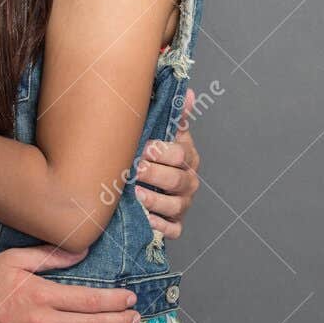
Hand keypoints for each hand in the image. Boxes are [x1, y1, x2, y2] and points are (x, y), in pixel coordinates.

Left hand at [133, 86, 202, 238]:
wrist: (144, 179)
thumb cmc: (152, 151)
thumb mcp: (162, 131)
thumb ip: (174, 114)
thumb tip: (188, 93)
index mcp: (187, 156)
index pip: (181, 154)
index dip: (162, 152)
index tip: (144, 148)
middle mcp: (188, 181)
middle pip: (178, 180)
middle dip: (155, 175)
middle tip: (135, 170)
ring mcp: (182, 204)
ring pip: (175, 206)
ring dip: (155, 201)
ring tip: (136, 194)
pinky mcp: (174, 223)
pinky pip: (173, 229)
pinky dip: (161, 226)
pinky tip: (145, 219)